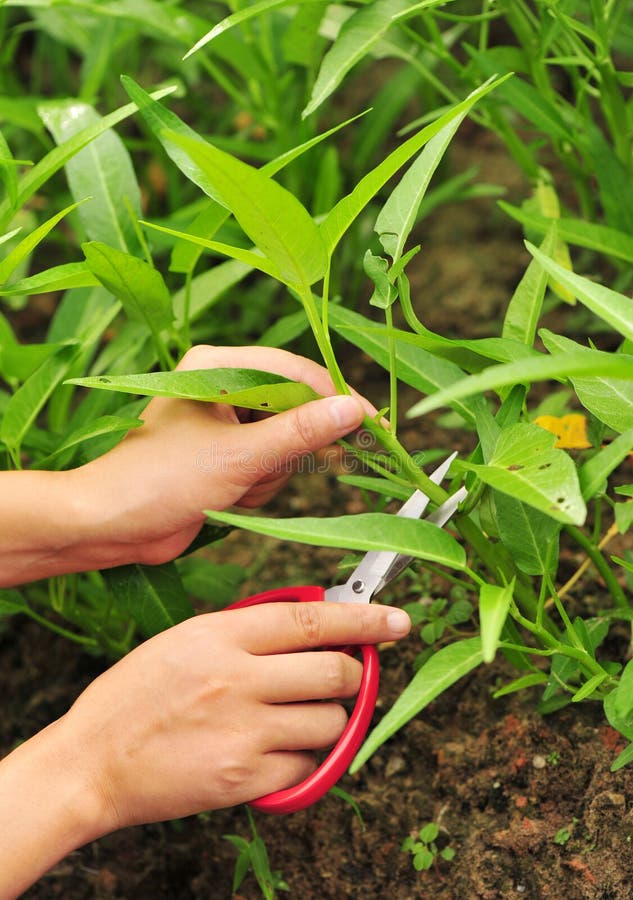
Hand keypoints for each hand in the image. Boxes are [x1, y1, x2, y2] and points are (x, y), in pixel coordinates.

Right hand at [0, 602, 409, 895]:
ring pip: (331, 721)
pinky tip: (276, 750)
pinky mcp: (244, 778)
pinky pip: (308, 766)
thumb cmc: (135, 695)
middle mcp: (237, 679)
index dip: (364, 617)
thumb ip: (248, 629)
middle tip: (351, 674)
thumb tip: (313, 623)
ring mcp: (243, 732)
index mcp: (221, 636)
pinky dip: (305, 758)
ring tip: (299, 716)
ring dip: (331, 718)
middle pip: (335, 671)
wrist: (91, 762)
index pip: (312, 620)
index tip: (396, 621)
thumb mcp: (186, 639)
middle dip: (357, 673)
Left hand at [72, 345, 369, 568]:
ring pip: (285, 443)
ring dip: (271, 474)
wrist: (111, 526)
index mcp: (217, 367)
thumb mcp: (238, 456)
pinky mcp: (225, 455)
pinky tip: (231, 498)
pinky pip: (268, 465)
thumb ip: (300, 433)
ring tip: (238, 488)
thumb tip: (352, 409)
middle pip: (294, 409)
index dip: (334, 398)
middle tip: (296, 466)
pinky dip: (259, 486)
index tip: (370, 423)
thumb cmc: (158, 481)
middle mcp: (222, 388)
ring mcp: (224, 423)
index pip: (294, 372)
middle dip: (291, 447)